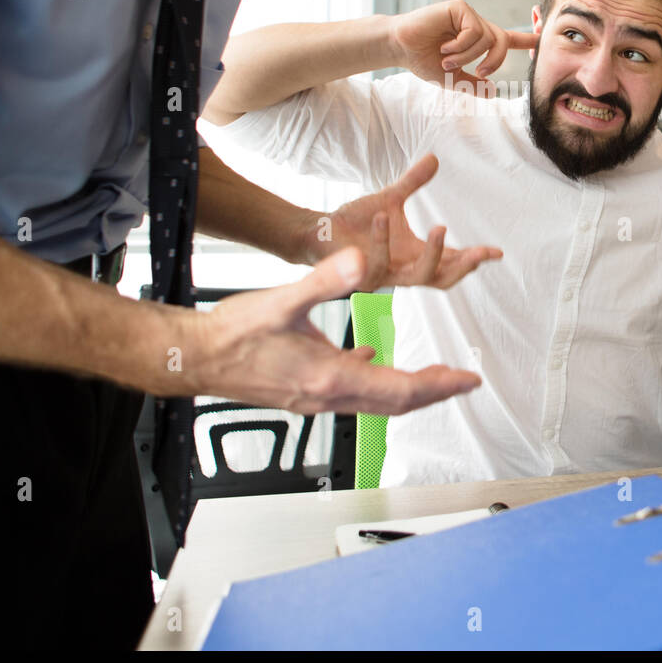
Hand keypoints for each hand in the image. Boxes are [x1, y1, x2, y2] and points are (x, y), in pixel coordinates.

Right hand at [194, 248, 480, 412]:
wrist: (194, 357)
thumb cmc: (233, 335)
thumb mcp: (283, 300)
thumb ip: (326, 280)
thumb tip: (360, 261)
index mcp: (330, 377)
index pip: (400, 388)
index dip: (439, 384)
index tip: (467, 379)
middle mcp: (327, 395)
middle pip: (394, 401)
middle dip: (433, 391)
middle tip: (462, 382)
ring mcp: (315, 397)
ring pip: (374, 398)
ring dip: (406, 387)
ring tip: (430, 375)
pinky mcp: (302, 389)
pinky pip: (348, 388)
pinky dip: (369, 375)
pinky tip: (366, 356)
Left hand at [311, 154, 501, 289]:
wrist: (320, 230)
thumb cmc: (356, 221)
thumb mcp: (391, 198)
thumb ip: (413, 182)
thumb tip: (434, 158)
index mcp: (415, 256)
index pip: (452, 264)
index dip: (475, 259)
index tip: (497, 252)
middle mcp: (404, 270)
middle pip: (443, 280)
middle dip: (465, 267)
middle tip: (480, 252)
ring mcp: (385, 276)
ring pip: (418, 277)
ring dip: (433, 255)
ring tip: (441, 227)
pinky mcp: (362, 276)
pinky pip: (377, 261)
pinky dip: (381, 239)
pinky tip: (382, 216)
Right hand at [389, 0, 538, 88]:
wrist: (400, 48)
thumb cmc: (422, 60)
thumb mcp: (452, 78)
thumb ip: (472, 84)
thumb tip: (493, 92)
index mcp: (478, 40)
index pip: (509, 39)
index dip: (527, 40)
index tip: (544, 39)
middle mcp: (476, 26)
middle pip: (503, 42)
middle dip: (495, 62)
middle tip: (478, 73)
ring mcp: (468, 15)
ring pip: (488, 39)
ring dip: (468, 56)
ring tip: (447, 60)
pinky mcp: (459, 8)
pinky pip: (474, 30)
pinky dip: (461, 45)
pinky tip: (444, 47)